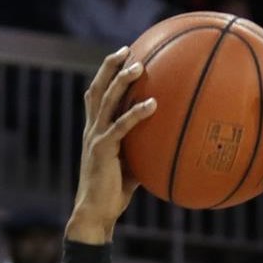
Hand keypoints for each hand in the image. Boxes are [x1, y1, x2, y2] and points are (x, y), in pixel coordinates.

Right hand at [67, 47, 155, 243]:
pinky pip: (121, 127)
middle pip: (98, 89)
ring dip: (122, 81)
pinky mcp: (103, 150)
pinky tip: (153, 104)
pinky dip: (137, 114)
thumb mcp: (133, 168)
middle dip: (110, 67)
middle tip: (127, 49)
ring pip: (106, 101)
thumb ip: (144, 152)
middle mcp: (93, 129)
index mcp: (97, 131)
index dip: (107, 75)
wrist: (95, 213)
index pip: (98, 96)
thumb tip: (169, 146)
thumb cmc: (114, 194)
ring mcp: (96, 138)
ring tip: (139, 65)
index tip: (122, 57)